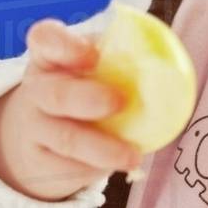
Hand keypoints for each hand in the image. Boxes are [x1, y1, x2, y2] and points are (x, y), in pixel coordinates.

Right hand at [0, 18, 142, 201]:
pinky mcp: (39, 161)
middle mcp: (37, 88)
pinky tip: (118, 162)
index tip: (92, 54)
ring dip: (102, 148)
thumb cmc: (86, 88)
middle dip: (87, 99)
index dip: (65, 45)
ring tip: (133, 156)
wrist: (45, 135)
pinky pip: (70, 167)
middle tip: (119, 102)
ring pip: (66, 138)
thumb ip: (125, 60)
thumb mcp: (98, 67)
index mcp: (51, 55)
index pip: (46, 39)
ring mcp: (35, 126)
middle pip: (55, 93)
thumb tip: (173, 67)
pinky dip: (97, 167)